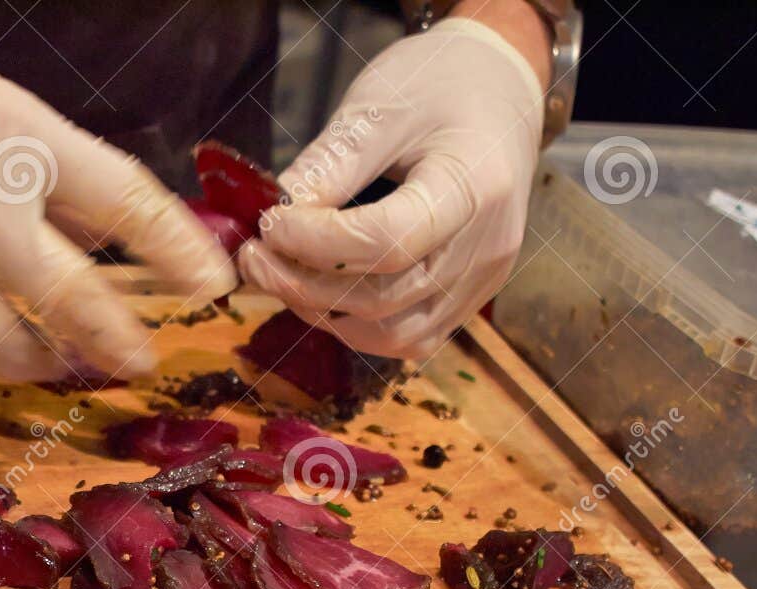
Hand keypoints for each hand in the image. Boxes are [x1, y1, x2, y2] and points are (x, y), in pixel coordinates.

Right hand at [0, 0, 234, 385]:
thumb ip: (50, 178)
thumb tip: (114, 244)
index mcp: (16, 136)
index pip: (123, 198)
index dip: (176, 250)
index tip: (211, 284)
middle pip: (72, 295)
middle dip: (118, 340)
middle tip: (137, 360)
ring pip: (2, 346)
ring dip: (39, 362)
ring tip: (48, 358)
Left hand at [239, 17, 544, 360]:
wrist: (500, 95)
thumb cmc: (442, 84)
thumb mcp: (379, 108)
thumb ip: (328, 168)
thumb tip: (271, 219)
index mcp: (474, 186)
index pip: (386, 241)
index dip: (316, 244)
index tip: (269, 225)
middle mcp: (487, 247)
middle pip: (383, 299)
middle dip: (304, 285)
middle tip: (255, 256)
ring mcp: (482, 281)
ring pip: (392, 334)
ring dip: (325, 314)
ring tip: (282, 274)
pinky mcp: (470, 299)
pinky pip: (407, 336)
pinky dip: (355, 323)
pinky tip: (322, 289)